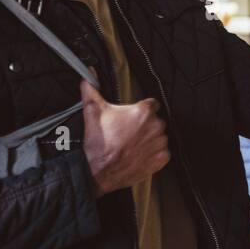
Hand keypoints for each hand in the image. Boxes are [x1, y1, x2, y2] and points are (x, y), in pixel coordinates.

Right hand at [81, 80, 169, 196]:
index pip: (152, 104)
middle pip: (156, 121)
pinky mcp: (162, 158)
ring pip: (160, 136)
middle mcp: (156, 125)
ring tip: (133, 145)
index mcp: (143, 111)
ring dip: (150, 139)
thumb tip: (86, 78)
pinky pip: (163, 152)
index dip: (143, 110)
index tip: (135, 117)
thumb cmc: (98, 142)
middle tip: (130, 133)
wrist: (98, 170)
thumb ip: (91, 91)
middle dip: (145, 126)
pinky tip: (139, 154)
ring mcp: (160, 143)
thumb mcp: (93, 112)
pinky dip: (154, 154)